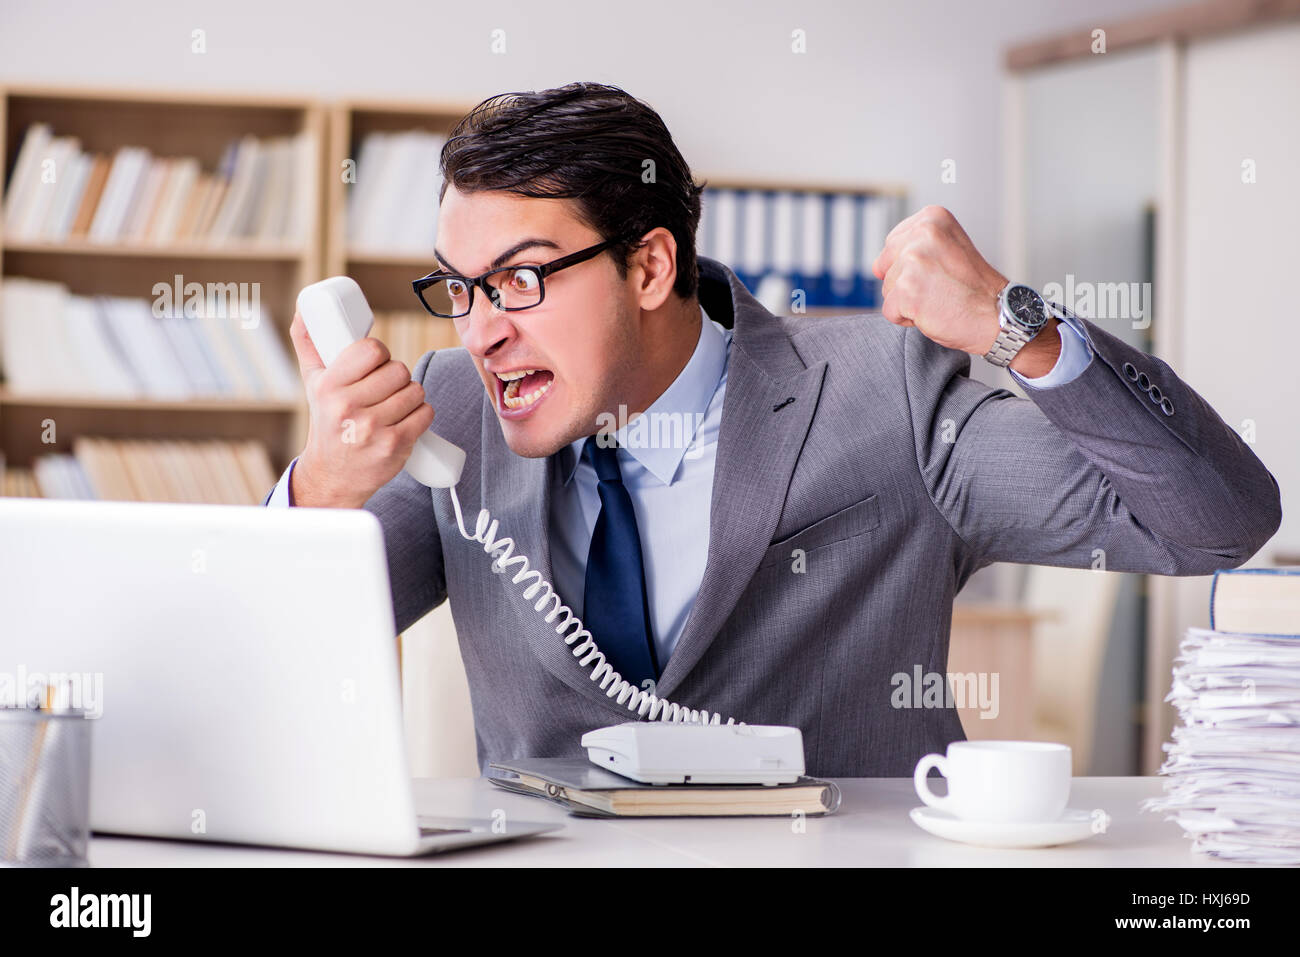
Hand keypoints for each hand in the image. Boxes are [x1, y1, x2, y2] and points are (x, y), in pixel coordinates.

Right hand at [288, 310, 435, 507]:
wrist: (333, 476)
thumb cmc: (327, 423)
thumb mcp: (312, 384)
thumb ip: (309, 345)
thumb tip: (302, 311)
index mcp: (329, 387)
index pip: (371, 350)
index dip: (379, 354)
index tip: (375, 363)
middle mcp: (348, 407)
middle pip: (398, 370)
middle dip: (396, 377)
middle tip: (386, 388)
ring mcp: (373, 429)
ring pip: (415, 390)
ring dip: (411, 395)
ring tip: (395, 404)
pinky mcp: (395, 446)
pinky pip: (425, 413)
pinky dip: (421, 414)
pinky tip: (406, 419)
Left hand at [872, 206, 1060, 374]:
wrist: (1000, 315)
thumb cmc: (974, 288)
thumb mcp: (947, 249)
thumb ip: (914, 247)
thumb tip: (875, 266)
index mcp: (932, 218)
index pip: (893, 244)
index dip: (911, 266)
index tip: (941, 271)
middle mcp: (922, 234)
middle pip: (885, 267)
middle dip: (906, 284)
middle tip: (941, 288)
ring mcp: (914, 261)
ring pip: (887, 290)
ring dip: (908, 302)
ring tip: (940, 299)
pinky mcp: (908, 291)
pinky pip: (890, 312)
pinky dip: (908, 319)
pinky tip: (934, 312)